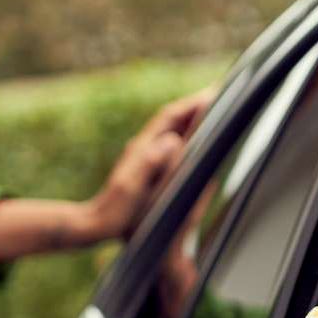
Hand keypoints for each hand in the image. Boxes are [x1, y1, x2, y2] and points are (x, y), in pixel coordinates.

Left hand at [86, 87, 214, 242]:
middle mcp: (143, 146)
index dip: (192, 104)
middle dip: (195, 106)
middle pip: (173, 118)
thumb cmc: (115, 209)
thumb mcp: (131, 186)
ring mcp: (144, 154)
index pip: (170, 117)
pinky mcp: (145, 165)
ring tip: (213, 112)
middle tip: (220, 96)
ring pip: (171, 129)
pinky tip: (195, 141)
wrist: (97, 222)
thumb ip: (149, 162)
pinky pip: (170, 142)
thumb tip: (172, 140)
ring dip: (191, 118)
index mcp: (143, 147)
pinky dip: (185, 135)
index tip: (213, 94)